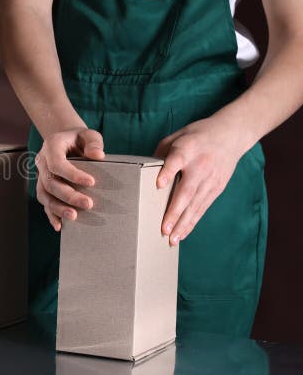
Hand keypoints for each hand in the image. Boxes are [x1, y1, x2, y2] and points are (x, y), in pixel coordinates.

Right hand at [34, 127, 104, 230]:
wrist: (66, 140)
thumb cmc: (79, 139)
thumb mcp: (89, 135)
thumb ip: (93, 143)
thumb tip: (98, 156)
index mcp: (51, 146)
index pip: (57, 163)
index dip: (72, 174)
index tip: (92, 182)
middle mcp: (42, 162)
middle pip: (50, 183)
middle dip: (68, 195)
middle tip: (88, 204)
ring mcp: (41, 175)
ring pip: (44, 195)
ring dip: (58, 207)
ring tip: (74, 216)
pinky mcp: (44, 186)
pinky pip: (44, 202)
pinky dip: (51, 214)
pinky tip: (59, 226)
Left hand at [154, 116, 248, 245]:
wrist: (231, 134)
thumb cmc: (196, 135)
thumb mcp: (177, 136)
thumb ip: (161, 152)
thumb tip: (144, 172)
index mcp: (188, 149)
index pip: (176, 160)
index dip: (167, 172)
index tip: (158, 185)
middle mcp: (200, 166)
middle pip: (186, 191)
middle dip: (174, 212)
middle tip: (163, 229)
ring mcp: (211, 179)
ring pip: (195, 205)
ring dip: (183, 224)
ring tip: (171, 239)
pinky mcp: (217, 188)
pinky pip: (202, 208)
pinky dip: (192, 222)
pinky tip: (182, 234)